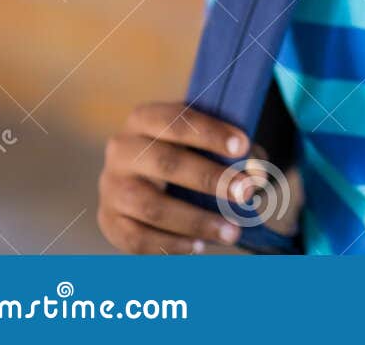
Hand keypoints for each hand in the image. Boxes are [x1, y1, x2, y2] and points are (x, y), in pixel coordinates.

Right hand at [97, 102, 267, 253]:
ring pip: (152, 206)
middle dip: (210, 178)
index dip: (210, 133)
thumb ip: (236, 153)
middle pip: (166, 163)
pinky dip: (171, 244)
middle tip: (246, 192)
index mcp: (145, 119)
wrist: (149, 174)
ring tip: (231, 231)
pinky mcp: (108, 220)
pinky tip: (200, 246)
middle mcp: (121, 150)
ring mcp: (110, 187)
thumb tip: (256, 175)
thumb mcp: (210, 141)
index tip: (242, 147)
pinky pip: (137, 238)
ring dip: (196, 221)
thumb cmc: (190, 150)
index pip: (176, 121)